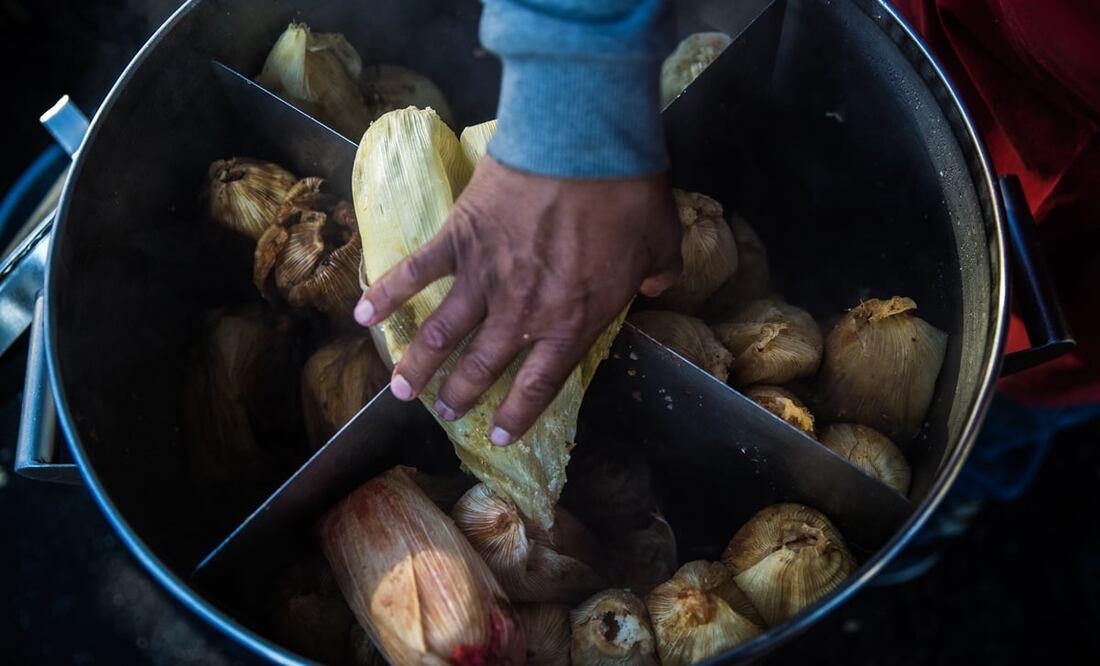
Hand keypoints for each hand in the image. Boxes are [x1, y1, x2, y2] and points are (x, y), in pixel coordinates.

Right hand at [354, 156, 681, 444]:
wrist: (586, 144)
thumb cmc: (629, 196)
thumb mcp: (662, 247)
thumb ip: (657, 276)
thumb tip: (655, 284)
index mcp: (571, 322)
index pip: (537, 384)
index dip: (515, 416)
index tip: (497, 437)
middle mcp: (521, 311)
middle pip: (482, 365)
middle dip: (460, 395)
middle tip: (444, 413)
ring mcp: (483, 277)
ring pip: (441, 333)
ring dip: (417, 365)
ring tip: (399, 391)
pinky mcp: (457, 238)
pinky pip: (414, 273)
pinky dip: (385, 294)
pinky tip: (362, 315)